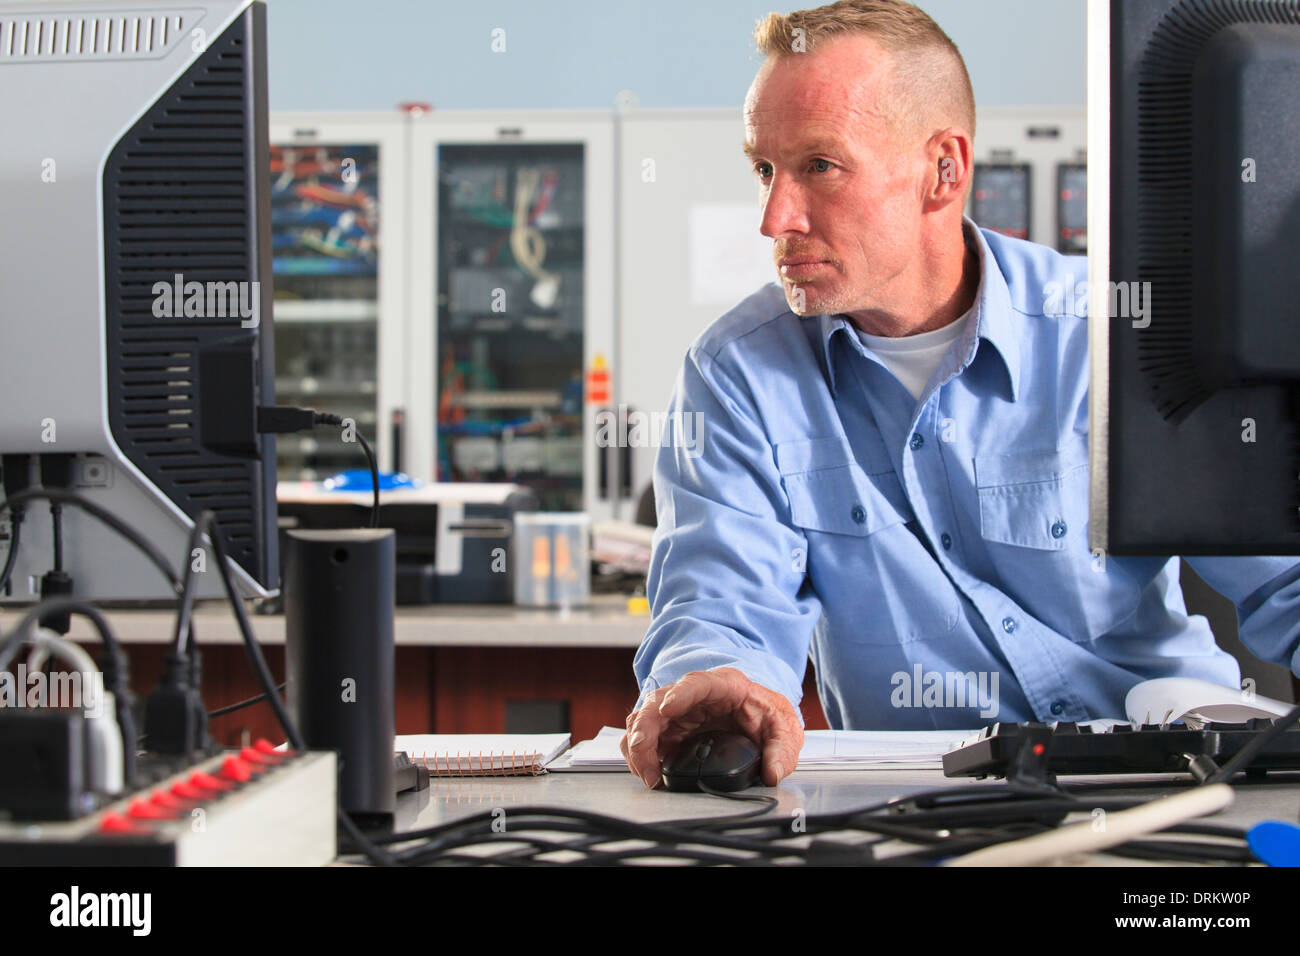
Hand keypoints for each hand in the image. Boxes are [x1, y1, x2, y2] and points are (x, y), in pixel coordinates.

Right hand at [619, 667, 803, 789]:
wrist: (761, 715)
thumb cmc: (768, 714)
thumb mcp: (785, 729)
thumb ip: (782, 750)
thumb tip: (773, 772)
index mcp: (724, 686)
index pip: (697, 683)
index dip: (679, 694)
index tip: (667, 708)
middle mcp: (694, 696)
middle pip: (658, 703)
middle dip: (646, 729)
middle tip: (648, 759)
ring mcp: (679, 712)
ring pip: (644, 720)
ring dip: (638, 746)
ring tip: (649, 774)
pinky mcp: (671, 730)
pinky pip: (645, 738)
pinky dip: (640, 756)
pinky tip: (649, 774)